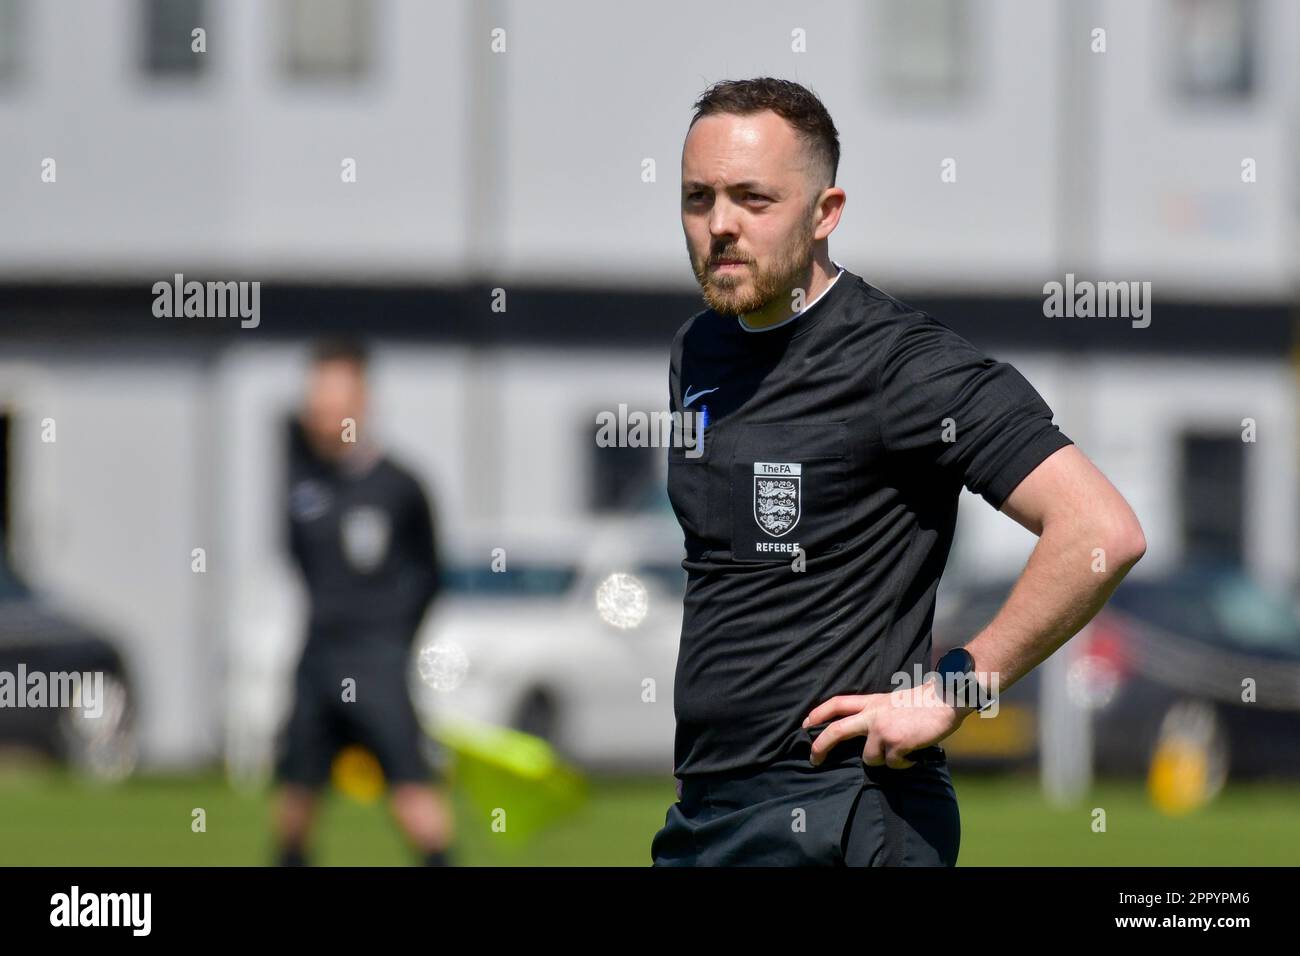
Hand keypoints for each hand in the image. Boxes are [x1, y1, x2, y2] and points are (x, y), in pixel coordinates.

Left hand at [802, 679, 967, 768]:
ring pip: (869, 759)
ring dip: (884, 760)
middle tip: (813, 759)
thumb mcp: (894, 702)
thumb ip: (878, 714)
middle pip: (836, 730)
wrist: (946, 699)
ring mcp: (882, 729)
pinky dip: (904, 764)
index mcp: (872, 702)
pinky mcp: (895, 743)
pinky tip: (914, 754)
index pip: (838, 703)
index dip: (819, 713)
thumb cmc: (925, 702)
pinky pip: (893, 764)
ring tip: (903, 750)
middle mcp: (872, 715)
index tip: (805, 724)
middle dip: (820, 746)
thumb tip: (870, 735)